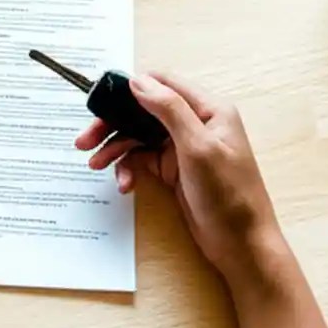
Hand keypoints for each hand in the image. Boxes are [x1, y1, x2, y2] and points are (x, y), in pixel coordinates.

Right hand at [75, 72, 281, 281]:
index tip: (101, 101)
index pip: (164, 82)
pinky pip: (142, 159)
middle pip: (144, 110)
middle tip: (85, 140)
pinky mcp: (174, 169)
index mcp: (208, 109)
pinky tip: (124, 185)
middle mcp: (195, 123)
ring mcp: (183, 146)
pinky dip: (129, 168)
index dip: (131, 87)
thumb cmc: (230, 196)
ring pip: (139, 136)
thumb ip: (169, 110)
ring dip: (116, 148)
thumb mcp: (198, 148)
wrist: (241, 246)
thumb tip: (138, 81)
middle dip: (113, 123)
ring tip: (95, 163)